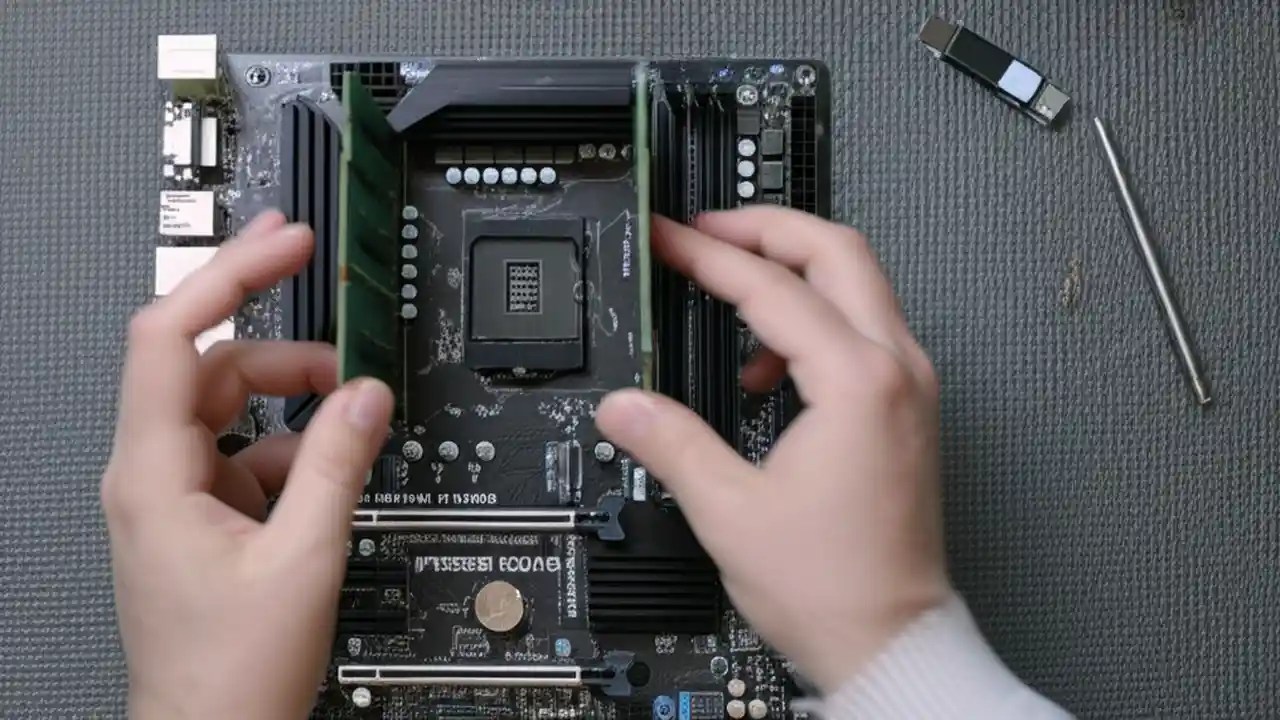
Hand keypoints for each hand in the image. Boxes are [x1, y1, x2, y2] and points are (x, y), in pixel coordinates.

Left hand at [101, 211, 393, 719]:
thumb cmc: (228, 674)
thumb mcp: (304, 557)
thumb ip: (339, 463)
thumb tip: (366, 395)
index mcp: (153, 474)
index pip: (170, 336)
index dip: (227, 276)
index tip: (282, 244)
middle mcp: (151, 475)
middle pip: (209, 364)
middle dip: (280, 339)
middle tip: (337, 321)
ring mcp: (175, 496)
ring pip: (231, 408)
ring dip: (294, 397)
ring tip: (352, 407)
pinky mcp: (202, 517)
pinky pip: (247, 452)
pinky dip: (295, 445)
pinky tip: (335, 464)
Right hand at [597, 207, 946, 692]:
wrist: (890, 641)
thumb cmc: (835, 589)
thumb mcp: (728, 511)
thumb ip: (670, 443)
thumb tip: (625, 406)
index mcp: (858, 383)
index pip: (772, 286)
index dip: (708, 254)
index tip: (669, 238)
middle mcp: (898, 372)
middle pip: (837, 251)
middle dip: (766, 230)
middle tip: (707, 231)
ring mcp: (911, 389)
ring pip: (857, 285)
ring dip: (791, 276)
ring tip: (729, 302)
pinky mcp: (908, 410)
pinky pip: (863, 332)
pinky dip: (813, 325)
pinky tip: (767, 371)